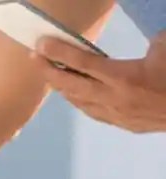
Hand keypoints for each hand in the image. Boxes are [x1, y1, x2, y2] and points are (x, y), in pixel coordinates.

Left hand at [34, 32, 165, 133]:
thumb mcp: (165, 48)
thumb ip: (149, 45)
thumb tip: (143, 47)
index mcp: (124, 77)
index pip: (82, 63)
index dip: (59, 53)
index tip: (40, 44)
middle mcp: (115, 99)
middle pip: (72, 85)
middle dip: (50, 71)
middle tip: (35, 58)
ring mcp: (117, 115)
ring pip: (80, 102)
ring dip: (63, 88)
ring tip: (50, 75)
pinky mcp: (124, 125)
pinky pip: (93, 113)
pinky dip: (80, 102)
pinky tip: (73, 96)